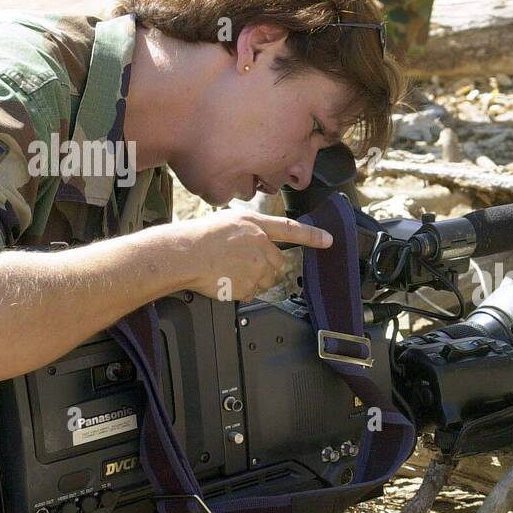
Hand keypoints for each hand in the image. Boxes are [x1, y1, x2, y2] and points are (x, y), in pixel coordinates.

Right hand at [171, 211, 332, 301]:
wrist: (185, 254)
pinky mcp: (248, 286)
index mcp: (257, 226)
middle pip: (278, 263)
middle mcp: (261, 246)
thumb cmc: (201, 236)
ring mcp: (256, 267)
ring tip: (230, 270)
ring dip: (254, 279)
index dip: (312, 236)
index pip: (291, 230)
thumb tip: (260, 237)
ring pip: (266, 280)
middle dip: (265, 266)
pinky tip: (226, 279)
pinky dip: (241, 290)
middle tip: (242, 262)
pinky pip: (251, 292)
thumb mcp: (230, 220)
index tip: (328, 240)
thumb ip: (252, 228)